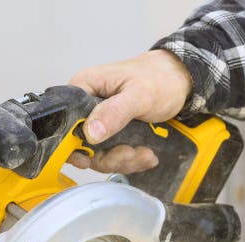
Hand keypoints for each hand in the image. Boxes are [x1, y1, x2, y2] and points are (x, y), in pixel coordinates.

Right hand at [68, 50, 191, 173]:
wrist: (181, 81)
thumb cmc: (160, 78)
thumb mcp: (139, 95)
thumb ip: (114, 112)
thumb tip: (89, 133)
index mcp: (84, 88)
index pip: (64, 122)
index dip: (74, 144)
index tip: (92, 157)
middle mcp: (87, 107)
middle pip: (82, 145)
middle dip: (108, 157)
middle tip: (131, 153)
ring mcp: (100, 122)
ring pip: (99, 155)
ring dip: (123, 160)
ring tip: (145, 153)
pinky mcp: (112, 134)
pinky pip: (113, 156)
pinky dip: (131, 160)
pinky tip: (147, 153)